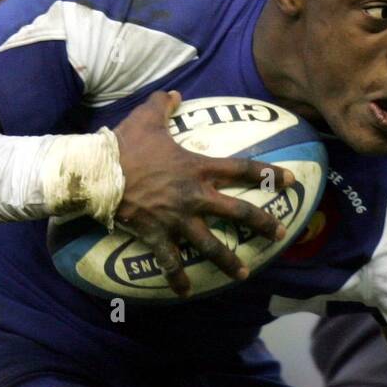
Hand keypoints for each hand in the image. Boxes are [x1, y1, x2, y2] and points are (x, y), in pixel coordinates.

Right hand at [112, 90, 293, 296]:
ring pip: (210, 246)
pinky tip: (185, 292)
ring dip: (228, 262)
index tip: (289, 180)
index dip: (268, 174)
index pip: (241, 170)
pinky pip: (170, 262)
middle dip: (261, 223)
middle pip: (237, 212)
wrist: (97, 173)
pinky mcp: (157, 235)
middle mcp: (193, 196)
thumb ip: (163, 105)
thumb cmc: (124, 145)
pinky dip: (177, 278)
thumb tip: (174, 94)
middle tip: (278, 234)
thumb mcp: (146, 118)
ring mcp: (176, 219)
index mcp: (197, 169)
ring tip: (243, 275)